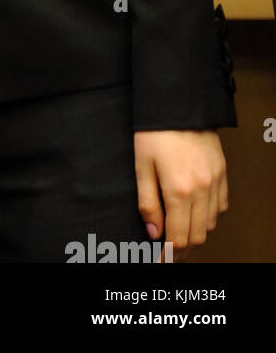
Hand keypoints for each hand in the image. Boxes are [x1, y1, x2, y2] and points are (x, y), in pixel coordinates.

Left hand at [134, 130, 226, 257]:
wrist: (178, 104)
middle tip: (170, 253)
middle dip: (183, 249)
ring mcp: (215, 182)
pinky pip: (221, 206)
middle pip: (197, 235)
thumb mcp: (141, 165)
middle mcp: (202, 190)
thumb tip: (154, 232)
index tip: (162, 260)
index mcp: (178, 190)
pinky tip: (196, 214)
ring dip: (196, 234)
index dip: (170, 254)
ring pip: (210, 224)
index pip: (178, 236)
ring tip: (181, 235)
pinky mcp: (222, 174)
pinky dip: (209, 217)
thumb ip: (147, 202)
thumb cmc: (154, 132)